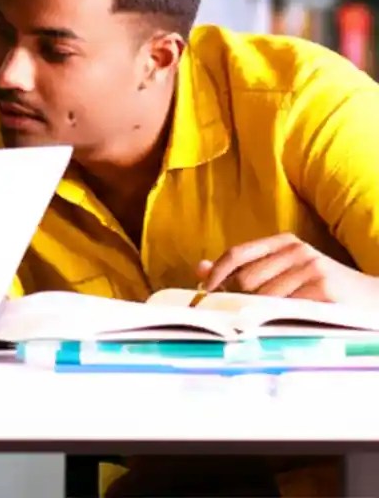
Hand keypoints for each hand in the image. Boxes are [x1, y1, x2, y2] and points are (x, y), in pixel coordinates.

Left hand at [198, 232, 378, 304]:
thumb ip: (246, 269)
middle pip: (246, 279)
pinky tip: (294, 319)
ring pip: (263, 297)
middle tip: (252, 312)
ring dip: (264, 313)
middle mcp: (297, 251)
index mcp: (285, 243)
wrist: (372, 300)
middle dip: (242, 299)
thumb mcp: (285, 273)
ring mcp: (311, 268)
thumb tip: (200, 268)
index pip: (237, 254)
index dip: (216, 273)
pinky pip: (284, 308)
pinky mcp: (322, 288)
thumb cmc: (321, 290)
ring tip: (281, 316)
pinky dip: (281, 318)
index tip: (205, 291)